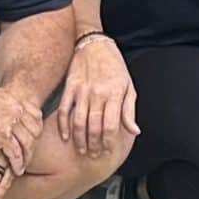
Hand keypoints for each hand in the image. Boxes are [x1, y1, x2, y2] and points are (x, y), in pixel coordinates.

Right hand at [56, 34, 138, 159]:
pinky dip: (63, 125)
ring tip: (82, 150)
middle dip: (94, 145)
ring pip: (79, 121)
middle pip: (94, 126)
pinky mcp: (69, 87)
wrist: (94, 43)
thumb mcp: (128, 85)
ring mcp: (82, 90)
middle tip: (93, 155)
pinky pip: (64, 110)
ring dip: (79, 139)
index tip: (107, 151)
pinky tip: (65, 137)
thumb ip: (129, 110)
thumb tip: (134, 131)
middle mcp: (98, 93)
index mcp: (114, 93)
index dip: (108, 142)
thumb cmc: (114, 66)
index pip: (111, 125)